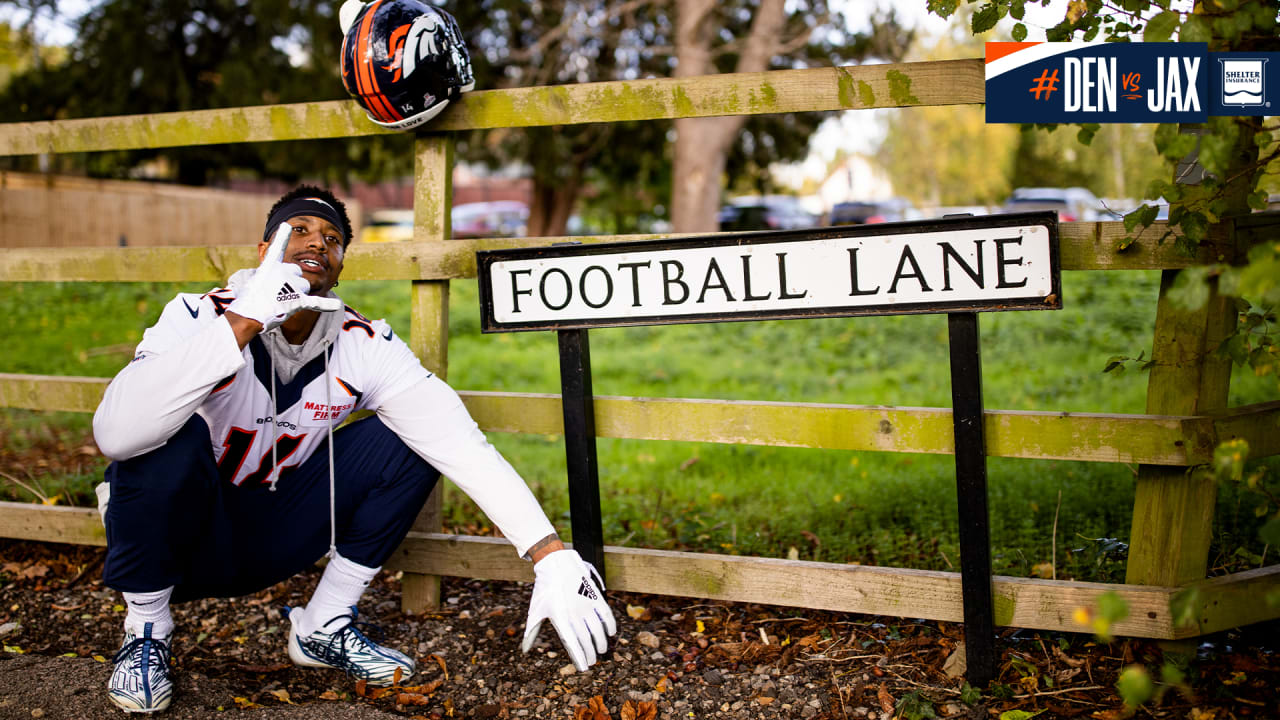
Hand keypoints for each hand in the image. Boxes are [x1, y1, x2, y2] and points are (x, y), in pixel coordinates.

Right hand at [227, 223, 342, 331]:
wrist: (249, 314)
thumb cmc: (251, 299)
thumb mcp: (255, 280)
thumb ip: (270, 276)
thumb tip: (281, 282)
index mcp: (271, 264)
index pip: (277, 248)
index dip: (283, 236)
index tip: (287, 225)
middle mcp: (283, 271)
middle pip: (297, 272)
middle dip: (292, 281)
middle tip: (277, 292)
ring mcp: (292, 285)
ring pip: (304, 286)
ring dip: (296, 293)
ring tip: (281, 301)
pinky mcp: (298, 300)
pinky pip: (316, 302)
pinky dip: (327, 304)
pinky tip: (336, 304)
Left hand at [521, 549, 616, 671]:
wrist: (554, 563)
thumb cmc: (544, 590)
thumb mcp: (535, 610)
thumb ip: (532, 632)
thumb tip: (524, 650)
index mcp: (559, 618)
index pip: (572, 643)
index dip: (579, 657)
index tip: (584, 667)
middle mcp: (573, 613)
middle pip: (586, 639)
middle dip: (591, 652)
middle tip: (593, 661)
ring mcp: (585, 604)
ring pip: (597, 629)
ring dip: (601, 642)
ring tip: (602, 650)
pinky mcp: (593, 595)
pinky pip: (605, 613)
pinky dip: (609, 624)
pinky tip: (610, 632)